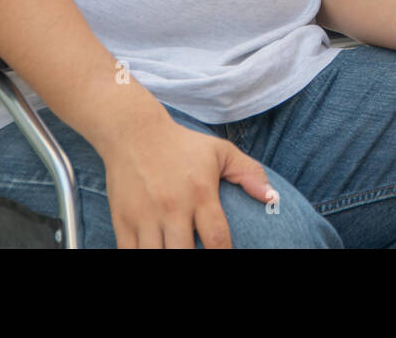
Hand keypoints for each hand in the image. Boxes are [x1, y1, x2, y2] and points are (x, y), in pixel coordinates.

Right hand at [100, 112, 274, 247]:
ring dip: (167, 261)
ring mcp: (145, 216)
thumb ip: (249, 173)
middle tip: (199, 256)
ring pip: (154, 257)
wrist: (134, 133)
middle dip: (193, 262)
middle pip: (184, 254)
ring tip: (178, 254)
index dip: (225, 256)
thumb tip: (273, 198)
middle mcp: (172, 207)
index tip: (227, 256)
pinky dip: (141, 258)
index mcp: (200, 193)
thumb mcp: (220, 151)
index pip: (217, 238)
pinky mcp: (123, 221)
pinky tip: (155, 253)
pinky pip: (129, 254)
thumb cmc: (182, 145)